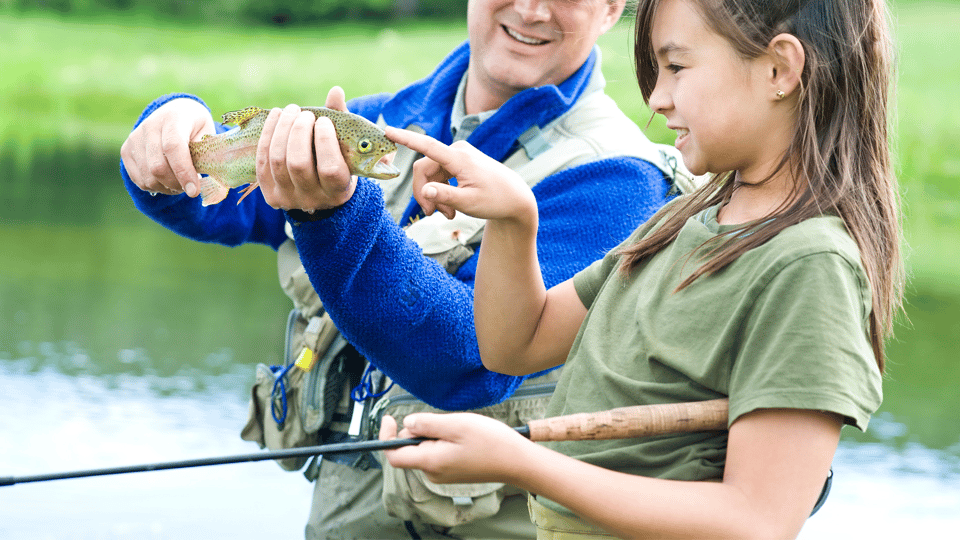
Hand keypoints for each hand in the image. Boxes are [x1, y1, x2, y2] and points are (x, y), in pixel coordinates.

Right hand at [120, 98, 213, 196]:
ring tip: (180, 183)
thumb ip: (206, 155)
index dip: (183, 172)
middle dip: (177, 184)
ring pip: (148, 177)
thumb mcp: (208, 134)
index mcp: (173, 118)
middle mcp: (150, 126)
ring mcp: (135, 138)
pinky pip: (139, 180)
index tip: (194, 191)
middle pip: (158, 166)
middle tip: (191, 188)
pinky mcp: (126, 150)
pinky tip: (167, 181)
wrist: (174, 112)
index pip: (173, 147)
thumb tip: (203, 182)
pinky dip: (156, 187)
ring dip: (167, 188)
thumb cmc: (195, 127)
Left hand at [256, 86, 355, 211]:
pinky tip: (277, 116)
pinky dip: (268, 135)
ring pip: (278, 160)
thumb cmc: (338, 164)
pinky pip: (263, 161)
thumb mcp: (345, 148)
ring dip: (282, 129)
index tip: (324, 121)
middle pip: (298, 163)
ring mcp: (288, 198)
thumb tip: (335, 91)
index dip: (325, 141)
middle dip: (299, 132)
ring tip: (291, 110)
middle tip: (305, 114)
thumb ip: (342, 121)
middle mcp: (313, 199)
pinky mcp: (270, 194)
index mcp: (338, 191)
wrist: (319, 195)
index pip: (330, 169)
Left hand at [380, 412, 530, 484]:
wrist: (516, 461)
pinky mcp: (453, 472)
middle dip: (419, 430)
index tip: (390, 418)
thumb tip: (406, 423)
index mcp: (431, 462)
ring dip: (435, 434)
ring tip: (459, 429)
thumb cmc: (490, 442)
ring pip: (426, 448)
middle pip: (411, 449)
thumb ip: (427, 424)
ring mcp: (443, 474)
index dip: (386, 436)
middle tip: (444, 420)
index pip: (394, 455)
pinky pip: (438, 452)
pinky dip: (444, 441)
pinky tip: (464, 436)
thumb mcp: (456, 424)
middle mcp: (433, 472)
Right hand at [384, 128, 536, 225]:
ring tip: (447, 215)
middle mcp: (457, 151)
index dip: (405, 139)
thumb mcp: (469, 203)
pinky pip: (440, 176)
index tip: (387, 130)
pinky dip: (442, 192)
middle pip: (424, 169)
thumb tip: (425, 192)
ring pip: (431, 175)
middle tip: (432, 215)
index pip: (427, 146)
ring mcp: (458, 156)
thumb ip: (445, 196)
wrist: (516, 198)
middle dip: (425, 193)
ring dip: (435, 196)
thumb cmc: (496, 200)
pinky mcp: (459, 162)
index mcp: (459, 158)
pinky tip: (450, 208)